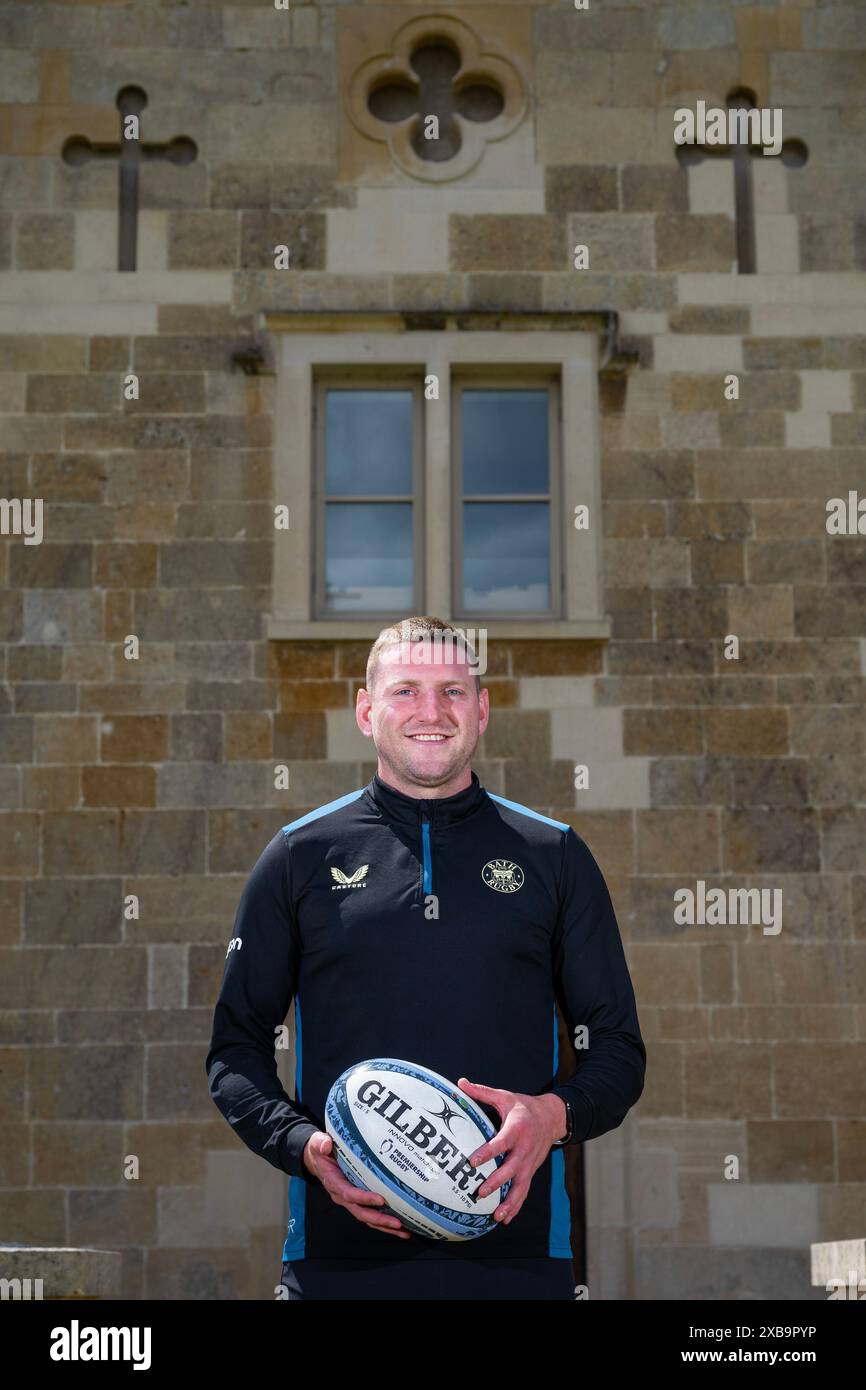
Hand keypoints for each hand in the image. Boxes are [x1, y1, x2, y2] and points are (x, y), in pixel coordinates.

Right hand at [302, 1132, 410, 1238]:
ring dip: (385, 1226)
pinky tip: (400, 1226)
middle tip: (397, 1223)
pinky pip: (371, 1215)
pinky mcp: (358, 1201)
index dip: (364, 1198)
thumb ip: (320, 1144)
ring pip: (368, 1218)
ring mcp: (351, 1201)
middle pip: (361, 1212)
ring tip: (404, 1231)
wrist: (318, 1161)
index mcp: (333, 1183)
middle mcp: (342, 1195)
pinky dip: (384, 1223)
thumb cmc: (320, 1152)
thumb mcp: (317, 1144)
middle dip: (379, 1219)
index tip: (380, 1199)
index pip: (349, 1194)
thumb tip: (326, 1145)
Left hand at [458, 1078, 566, 1225]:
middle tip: (479, 1192)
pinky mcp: (531, 1170)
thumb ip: (482, 1092)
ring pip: (521, 1185)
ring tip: (496, 1216)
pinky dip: (516, 1205)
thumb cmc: (523, 1106)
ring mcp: (530, 1162)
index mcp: (517, 1128)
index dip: (487, 1153)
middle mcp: (525, 1148)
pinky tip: (505, 1218)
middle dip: (496, 1182)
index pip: (501, 1143)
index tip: (471, 1162)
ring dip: (509, 1202)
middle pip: (511, 1168)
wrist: (552, 1117)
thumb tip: (460, 1082)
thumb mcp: (504, 1096)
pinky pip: (524, 1190)